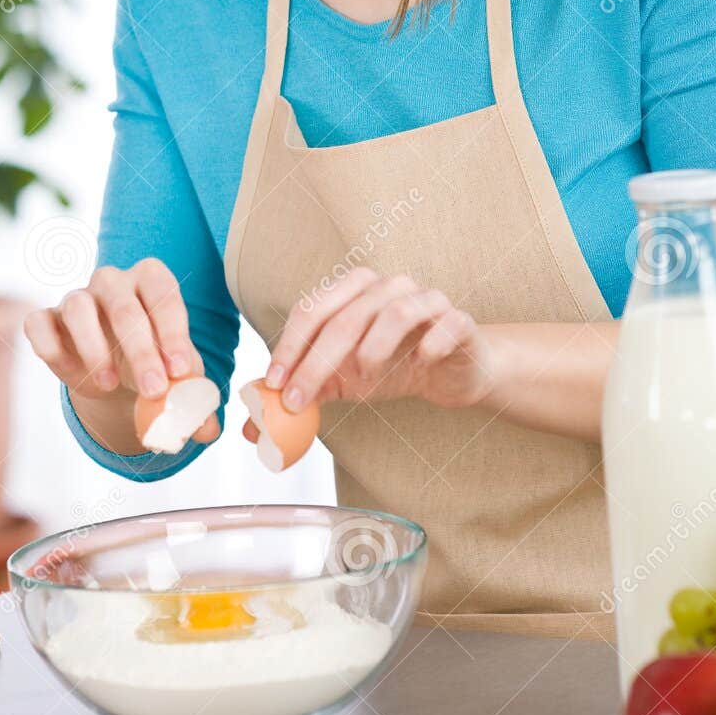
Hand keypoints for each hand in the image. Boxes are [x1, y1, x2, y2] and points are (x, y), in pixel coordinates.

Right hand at [24, 258, 219, 443]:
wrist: (113, 371)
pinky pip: (39, 324)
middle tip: (153, 390)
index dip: (173, 333)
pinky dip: (53, 350)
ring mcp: (76, 297)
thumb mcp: (177, 376)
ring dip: (95, 349)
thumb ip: (195, 400)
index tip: (180, 371)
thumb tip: (208, 431)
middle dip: (140, 351)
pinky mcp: (46, 318)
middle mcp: (112, 281)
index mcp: (151, 280)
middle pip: (123, 305)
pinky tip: (73, 374)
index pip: (164, 295)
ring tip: (109, 385)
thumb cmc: (153, 361)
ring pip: (78, 308)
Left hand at [255, 268, 494, 418]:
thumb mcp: (342, 381)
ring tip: (364, 377)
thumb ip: (305, 391)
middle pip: (346, 316)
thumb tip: (256, 428)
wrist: (451, 372)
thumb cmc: (393, 367)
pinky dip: (430, 345)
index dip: (289, 346)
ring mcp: (427, 299)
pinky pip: (446, 324)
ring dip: (372, 349)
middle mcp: (389, 286)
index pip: (313, 309)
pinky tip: (420, 363)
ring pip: (395, 312)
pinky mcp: (459, 319)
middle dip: (316, 361)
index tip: (273, 384)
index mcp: (354, 289)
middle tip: (298, 398)